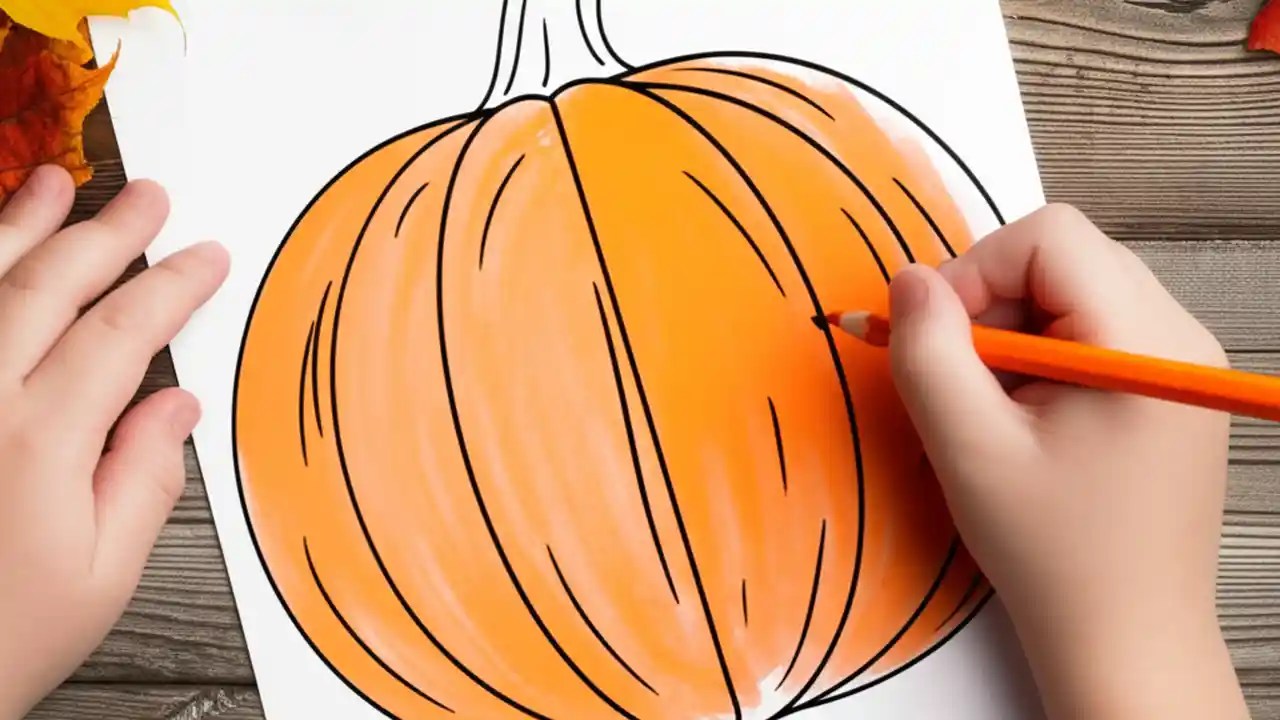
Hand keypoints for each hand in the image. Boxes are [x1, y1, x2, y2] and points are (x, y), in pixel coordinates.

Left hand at [0, 167, 228, 717]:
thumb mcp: (100, 576)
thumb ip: (143, 480)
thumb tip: (176, 405)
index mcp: (36, 443)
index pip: (118, 334)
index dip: (170, 287)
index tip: (206, 257)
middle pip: (49, 288)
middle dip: (106, 234)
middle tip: (145, 197)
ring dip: (20, 226)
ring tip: (56, 186)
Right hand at [886, 205, 1247, 718]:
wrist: (1127, 639)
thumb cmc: (1053, 553)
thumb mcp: (969, 449)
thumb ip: (930, 351)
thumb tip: (908, 278)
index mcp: (1144, 342)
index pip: (1051, 236)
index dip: (976, 270)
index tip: (937, 338)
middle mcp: (1180, 337)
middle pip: (1066, 257)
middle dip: (993, 303)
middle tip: (960, 377)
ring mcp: (1181, 363)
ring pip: (1075, 291)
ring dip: (1014, 333)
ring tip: (995, 409)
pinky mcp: (1169, 388)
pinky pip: (1093, 331)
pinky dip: (1042, 357)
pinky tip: (1027, 420)